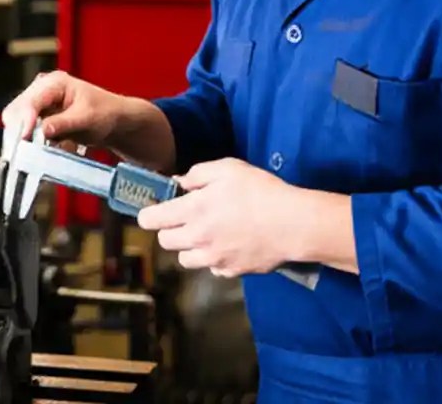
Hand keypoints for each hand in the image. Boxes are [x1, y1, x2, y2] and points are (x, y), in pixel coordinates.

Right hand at [1, 70, 126, 149]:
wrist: (112, 120)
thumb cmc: (104, 112)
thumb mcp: (86, 118)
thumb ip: (63, 123)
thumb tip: (42, 130)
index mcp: (54, 83)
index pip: (31, 101)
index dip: (25, 119)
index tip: (25, 137)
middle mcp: (41, 90)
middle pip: (16, 111)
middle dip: (20, 130)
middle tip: (29, 149)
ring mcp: (37, 104)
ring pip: (17, 123)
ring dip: (26, 138)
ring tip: (46, 146)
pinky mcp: (37, 118)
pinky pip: (24, 131)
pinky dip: (31, 141)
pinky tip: (49, 145)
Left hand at [137, 158, 311, 277]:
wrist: (293, 224)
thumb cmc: (260, 191)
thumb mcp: (227, 169)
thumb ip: (197, 174)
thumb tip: (179, 183)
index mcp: (192, 211)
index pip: (150, 220)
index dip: (148, 214)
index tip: (155, 209)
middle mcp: (197, 239)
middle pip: (164, 242)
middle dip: (169, 230)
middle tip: (185, 219)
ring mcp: (213, 259)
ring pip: (185, 260)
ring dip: (190, 248)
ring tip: (208, 234)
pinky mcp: (231, 272)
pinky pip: (212, 268)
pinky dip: (215, 259)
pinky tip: (230, 245)